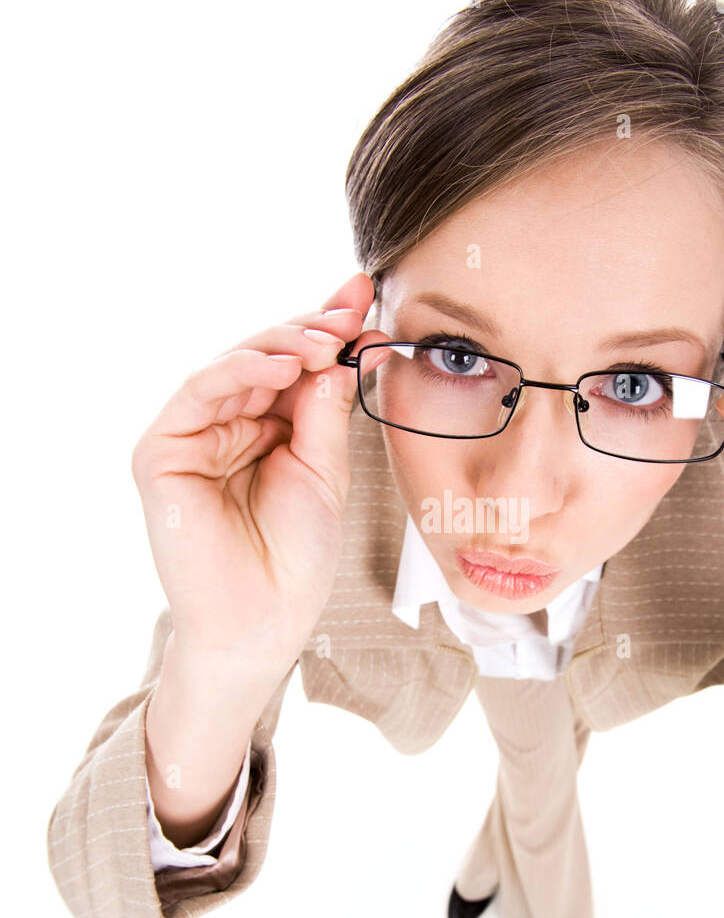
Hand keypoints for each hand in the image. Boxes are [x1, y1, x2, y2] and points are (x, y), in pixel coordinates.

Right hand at [131, 271, 390, 667]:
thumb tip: (340, 348)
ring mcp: (193, 436)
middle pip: (267, 358)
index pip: (298, 367)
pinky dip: (238, 369)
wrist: (265, 619)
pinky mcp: (162, 452)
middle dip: (310, 329)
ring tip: (321, 341)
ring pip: (233, 365)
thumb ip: (326, 410)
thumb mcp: (326, 471)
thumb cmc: (297, 557)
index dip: (329, 330)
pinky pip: (198, 392)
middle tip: (349, 314)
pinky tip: (279, 363)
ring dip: (279, 344)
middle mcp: (229, 425)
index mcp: (269, 430)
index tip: (365, 298)